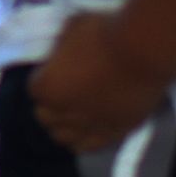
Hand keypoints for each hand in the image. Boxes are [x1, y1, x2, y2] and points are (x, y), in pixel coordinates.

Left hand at [30, 14, 170, 154]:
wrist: (141, 51)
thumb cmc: (103, 33)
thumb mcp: (71, 29)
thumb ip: (61, 48)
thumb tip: (62, 54)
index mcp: (46, 87)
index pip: (34, 90)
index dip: (44, 79)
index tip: (55, 70)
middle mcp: (62, 112)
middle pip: (45, 117)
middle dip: (50, 106)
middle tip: (63, 92)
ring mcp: (87, 126)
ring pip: (64, 137)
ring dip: (64, 126)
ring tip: (74, 114)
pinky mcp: (112, 133)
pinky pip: (90, 146)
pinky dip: (85, 140)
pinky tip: (87, 131)